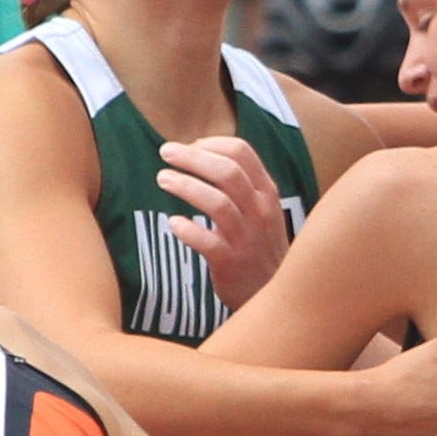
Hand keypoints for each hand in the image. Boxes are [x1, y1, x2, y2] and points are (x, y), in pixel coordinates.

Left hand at [155, 136, 294, 308]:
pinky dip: (188, 229)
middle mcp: (261, 211)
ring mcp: (248, 238)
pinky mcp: (232, 263)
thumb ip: (241, 183)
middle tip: (166, 152)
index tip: (190, 146)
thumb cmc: (259, 246)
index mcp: (267, 192)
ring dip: (186, 186)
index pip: (242, 153)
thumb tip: (200, 153)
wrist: (273, 291)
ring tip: (163, 179)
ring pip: (217, 203)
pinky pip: (208, 242)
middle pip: (227, 172)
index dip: (211, 144)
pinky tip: (173, 223)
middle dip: (192, 158)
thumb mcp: (262, 209)